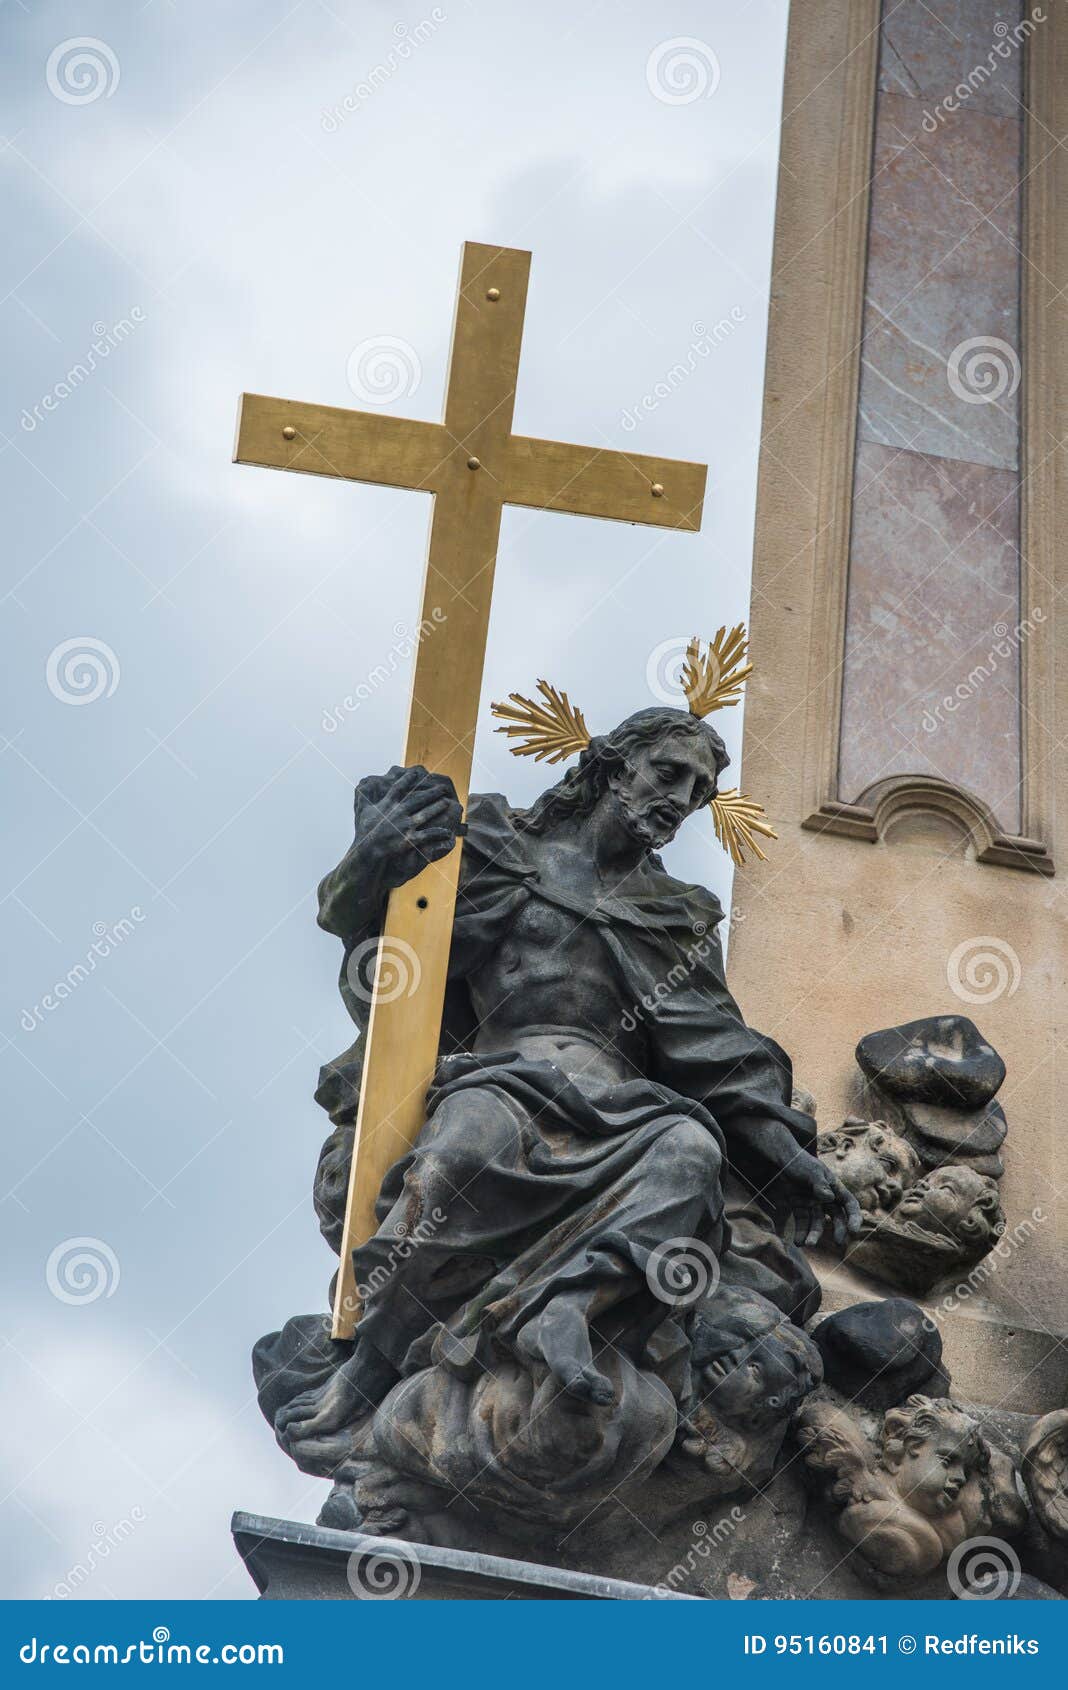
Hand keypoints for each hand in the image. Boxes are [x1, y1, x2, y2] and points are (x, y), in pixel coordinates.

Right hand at [359, 764, 464, 889]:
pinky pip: (428, 835)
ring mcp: (405, 825)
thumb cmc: (364, 832)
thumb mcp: (363, 811)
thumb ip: (364, 797)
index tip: (417, 772)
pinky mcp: (410, 839)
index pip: (399, 788)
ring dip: (437, 807)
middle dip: (432, 792)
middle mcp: (398, 812)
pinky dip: (438, 833)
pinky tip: (447, 831)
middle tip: (442, 787)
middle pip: (419, 799)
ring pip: (426, 814)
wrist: (367, 851)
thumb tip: (362, 783)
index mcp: (388, 804)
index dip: (408, 779)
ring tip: (447, 802)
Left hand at [764, 1149, 862, 1249]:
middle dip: (839, 1230)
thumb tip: (829, 1198)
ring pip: (817, 1223)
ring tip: (808, 1244)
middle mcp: (826, 1198)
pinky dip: (801, 1232)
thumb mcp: (811, 1171)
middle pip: (836, 1218)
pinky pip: (802, 1223)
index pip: (849, 1205)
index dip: (854, 1218)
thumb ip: (819, 1184)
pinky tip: (797, 1241)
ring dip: (814, 1235)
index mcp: (834, 1188)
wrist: (779, 1159)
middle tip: (838, 1243)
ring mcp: (812, 1204)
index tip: (854, 1231)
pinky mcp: (799, 1207)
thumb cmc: (799, 1162)